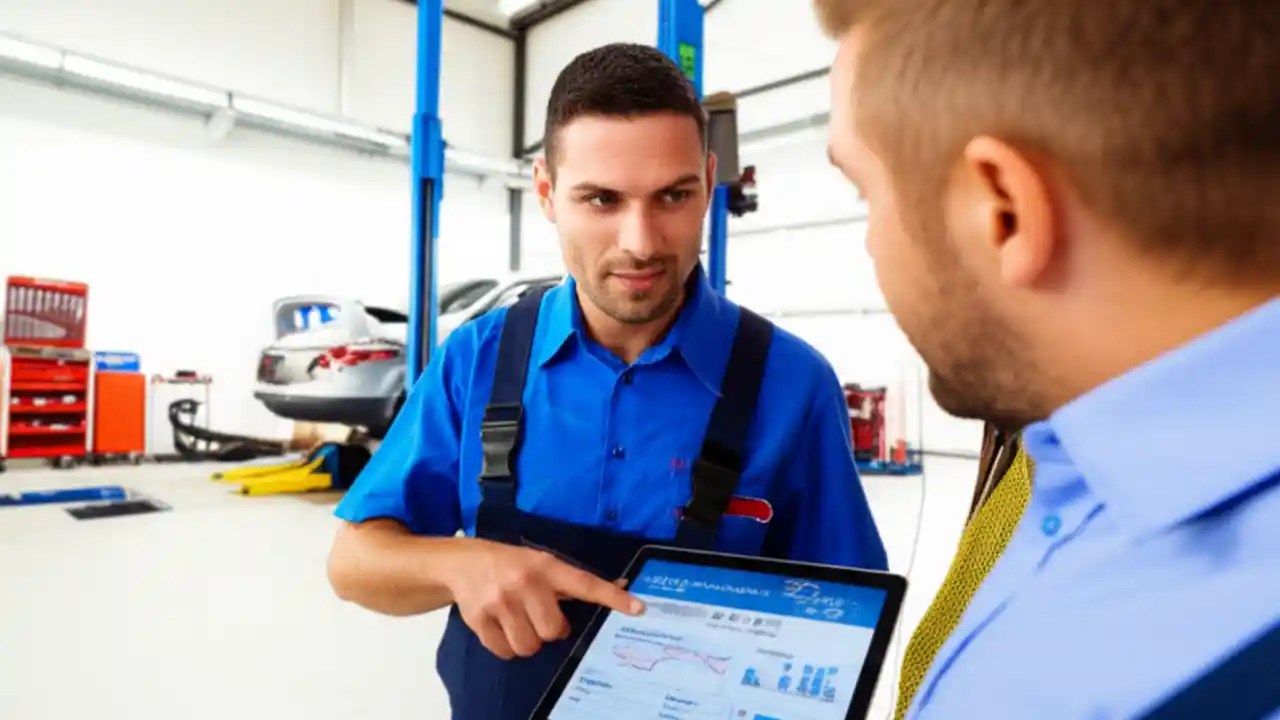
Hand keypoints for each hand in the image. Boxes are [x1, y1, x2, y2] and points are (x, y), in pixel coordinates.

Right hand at [445, 539, 644, 659]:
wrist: (463, 563)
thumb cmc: (512, 565)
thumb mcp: (541, 563)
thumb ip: (574, 580)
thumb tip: (620, 587)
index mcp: (545, 567)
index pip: (585, 583)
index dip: (612, 597)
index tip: (637, 608)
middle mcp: (524, 583)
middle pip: (553, 631)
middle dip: (550, 630)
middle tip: (541, 616)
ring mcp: (500, 602)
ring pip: (529, 646)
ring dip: (528, 641)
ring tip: (520, 622)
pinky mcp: (479, 619)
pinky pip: (505, 652)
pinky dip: (506, 646)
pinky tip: (502, 626)